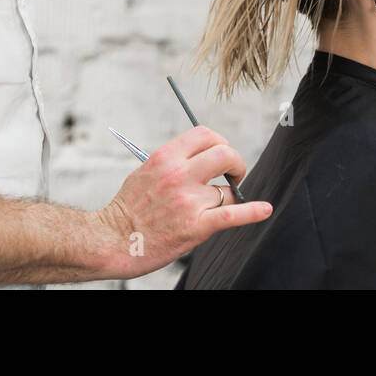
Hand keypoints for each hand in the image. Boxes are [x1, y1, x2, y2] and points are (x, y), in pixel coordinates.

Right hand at [95, 125, 271, 278]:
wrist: (112, 241)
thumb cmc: (127, 209)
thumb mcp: (145, 172)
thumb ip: (172, 162)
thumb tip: (200, 157)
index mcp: (165, 157)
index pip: (205, 134)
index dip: (220, 142)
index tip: (222, 154)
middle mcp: (179, 174)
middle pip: (224, 153)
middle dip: (235, 162)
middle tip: (235, 173)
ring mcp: (189, 200)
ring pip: (226, 190)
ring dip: (226, 197)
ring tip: (216, 205)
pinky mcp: (196, 226)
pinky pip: (232, 214)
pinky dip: (252, 211)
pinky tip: (263, 209)